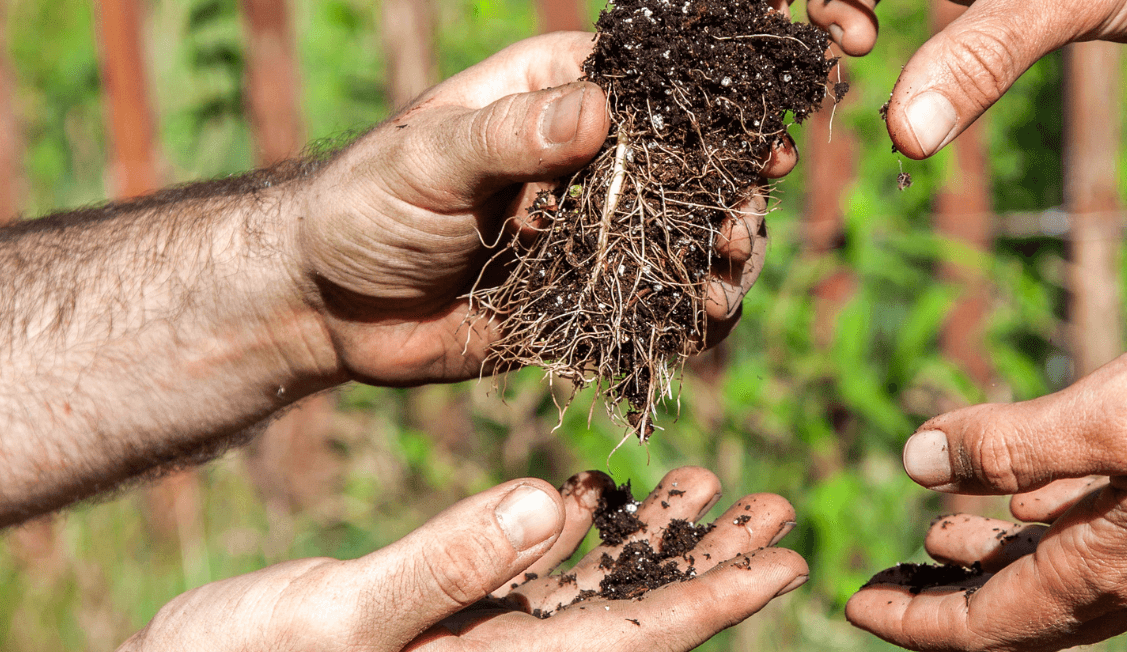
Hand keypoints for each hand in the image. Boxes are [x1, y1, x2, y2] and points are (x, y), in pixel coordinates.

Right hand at [120, 467, 807, 651]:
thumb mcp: (335, 616)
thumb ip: (443, 565)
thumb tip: (552, 509)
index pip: (635, 639)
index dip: (719, 601)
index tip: (791, 560)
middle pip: (637, 615)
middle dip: (712, 565)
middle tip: (780, 507)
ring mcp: (474, 641)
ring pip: (594, 590)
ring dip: (654, 541)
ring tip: (714, 489)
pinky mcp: (441, 619)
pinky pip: (528, 579)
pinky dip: (570, 535)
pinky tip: (593, 492)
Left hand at [291, 32, 794, 387]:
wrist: (326, 303)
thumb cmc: (365, 202)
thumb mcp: (432, 158)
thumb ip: (513, 136)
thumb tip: (599, 109)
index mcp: (557, 91)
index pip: (653, 87)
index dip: (714, 113)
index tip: (759, 145)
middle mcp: (590, 154)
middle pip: (688, 167)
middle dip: (729, 198)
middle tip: (737, 230)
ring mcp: (596, 226)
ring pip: (683, 235)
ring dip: (718, 258)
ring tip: (722, 286)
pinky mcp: (590, 294)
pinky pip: (655, 301)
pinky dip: (687, 315)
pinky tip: (703, 326)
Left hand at [846, 298, 1126, 650]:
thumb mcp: (1122, 409)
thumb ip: (1014, 442)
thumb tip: (912, 463)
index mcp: (1109, 562)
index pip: (988, 622)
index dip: (916, 620)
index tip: (855, 603)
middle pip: (1020, 612)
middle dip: (945, 598)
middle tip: (886, 577)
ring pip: (1066, 582)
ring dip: (996, 562)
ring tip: (942, 534)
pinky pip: (1110, 555)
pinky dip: (1053, 537)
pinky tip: (1038, 498)